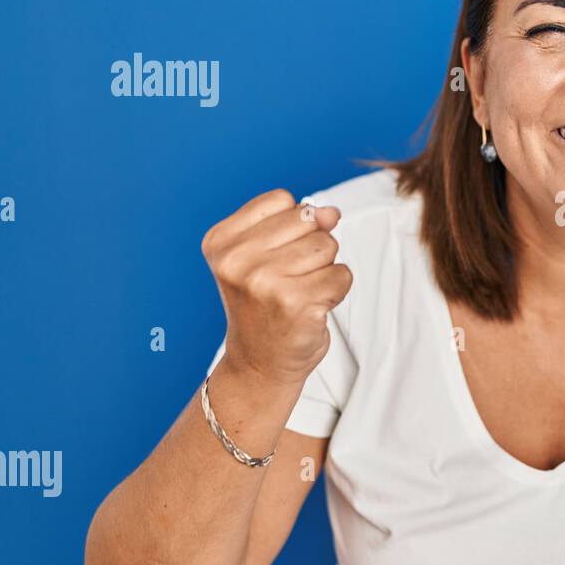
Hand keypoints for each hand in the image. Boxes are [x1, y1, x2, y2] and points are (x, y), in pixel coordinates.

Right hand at [202, 188, 352, 386]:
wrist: (259, 363)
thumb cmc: (264, 305)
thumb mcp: (265, 254)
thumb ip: (296, 222)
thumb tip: (330, 213)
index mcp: (221, 241)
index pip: (283, 200)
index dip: (292, 225)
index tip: (274, 257)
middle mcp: (236, 260)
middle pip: (309, 221)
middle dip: (311, 247)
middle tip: (288, 279)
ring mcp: (264, 283)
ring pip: (328, 246)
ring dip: (324, 270)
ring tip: (299, 293)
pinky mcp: (296, 304)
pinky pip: (342, 274)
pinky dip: (336, 290)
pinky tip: (311, 307)